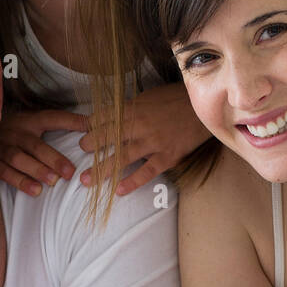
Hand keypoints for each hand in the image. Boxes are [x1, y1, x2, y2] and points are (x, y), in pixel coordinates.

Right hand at [0, 108, 89, 195]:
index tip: (91, 126)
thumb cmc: (16, 131)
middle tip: (69, 172)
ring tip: (52, 182)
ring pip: (18, 159)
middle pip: (35, 145)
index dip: (72, 121)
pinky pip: (4, 172)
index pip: (53, 118)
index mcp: (30, 121)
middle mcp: (15, 132)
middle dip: (53, 158)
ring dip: (36, 171)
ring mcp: (1, 147)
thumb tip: (91, 124)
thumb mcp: (34, 122)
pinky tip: (34, 190)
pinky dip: (19, 181)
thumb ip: (60, 124)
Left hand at [77, 84, 208, 195]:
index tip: (81, 131)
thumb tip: (114, 114)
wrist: (204, 108)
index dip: (90, 125)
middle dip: (90, 145)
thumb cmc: (177, 99)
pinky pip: (146, 171)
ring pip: (122, 157)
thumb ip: (132, 106)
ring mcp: (153, 142)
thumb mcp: (150, 96)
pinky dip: (132, 181)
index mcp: (134, 107)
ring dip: (101, 169)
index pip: (104, 117)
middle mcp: (140, 125)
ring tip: (86, 180)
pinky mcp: (167, 156)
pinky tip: (118, 190)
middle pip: (107, 137)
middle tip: (81, 152)